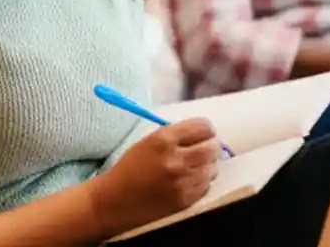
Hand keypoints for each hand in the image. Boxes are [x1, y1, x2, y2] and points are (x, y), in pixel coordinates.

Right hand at [88, 119, 221, 236]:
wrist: (115, 201)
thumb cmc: (131, 168)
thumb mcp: (149, 141)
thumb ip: (176, 135)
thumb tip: (205, 133)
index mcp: (163, 140)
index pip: (204, 127)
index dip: (205, 130)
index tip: (202, 134)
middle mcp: (176, 159)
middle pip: (212, 147)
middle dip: (210, 146)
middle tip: (202, 150)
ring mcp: (183, 182)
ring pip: (213, 167)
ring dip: (207, 165)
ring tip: (193, 167)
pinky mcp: (186, 200)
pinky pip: (207, 185)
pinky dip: (202, 181)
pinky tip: (188, 180)